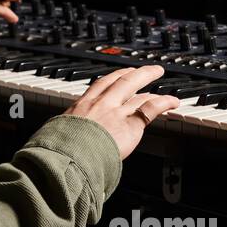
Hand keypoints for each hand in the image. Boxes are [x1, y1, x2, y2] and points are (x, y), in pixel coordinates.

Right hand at [64, 65, 179, 159]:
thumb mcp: (55, 134)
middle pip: (121, 81)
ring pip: (137, 91)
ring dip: (149, 81)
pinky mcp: (130, 124)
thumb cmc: (59, 150)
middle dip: (136, 74)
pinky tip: (173, 101)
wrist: (69, 156)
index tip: (121, 74)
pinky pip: (151, 108)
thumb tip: (53, 138)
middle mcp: (100, 104)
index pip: (100, 85)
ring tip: (158, 76)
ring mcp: (116, 113)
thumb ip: (62, 132)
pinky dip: (164, 102)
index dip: (113, 78)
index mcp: (81, 106)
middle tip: (146, 70)